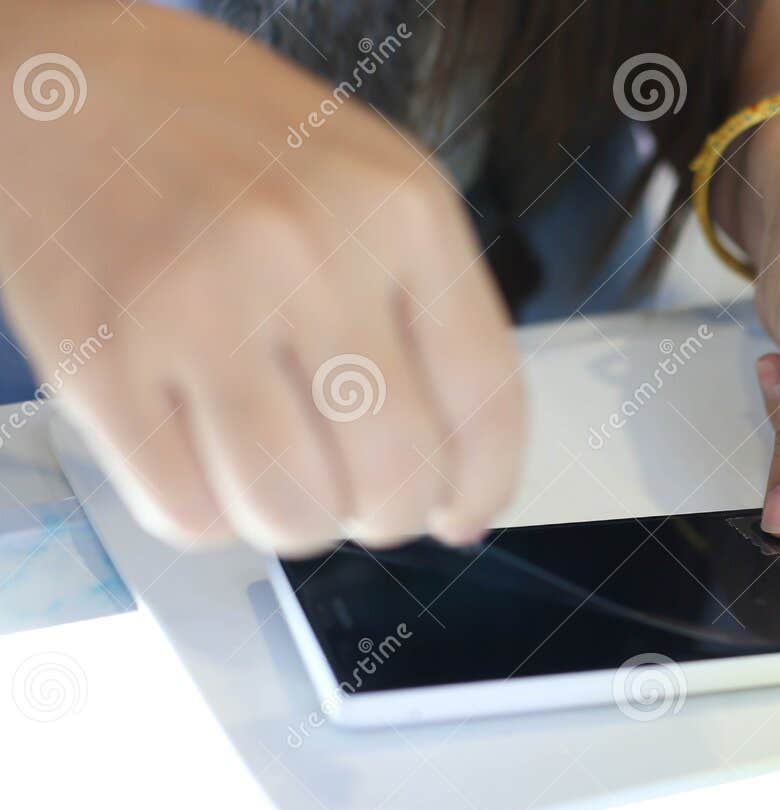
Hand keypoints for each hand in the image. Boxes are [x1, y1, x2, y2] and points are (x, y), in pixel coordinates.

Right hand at [0, 3, 522, 553]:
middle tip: (360, 499)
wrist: (66, 89)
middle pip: (392, 474)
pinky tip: (201, 456)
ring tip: (279, 473)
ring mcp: (198, 306)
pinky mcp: (100, 360)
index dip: (480, 487)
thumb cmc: (235, 151)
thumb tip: (463, 484)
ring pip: (292, 511)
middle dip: (385, 515)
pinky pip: (189, 513)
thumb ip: (434, 317)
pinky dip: (207, 513)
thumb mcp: (376, 190)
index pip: (484, 402)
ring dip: (295, 522)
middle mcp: (309, 253)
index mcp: (402, 212)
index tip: (460, 516)